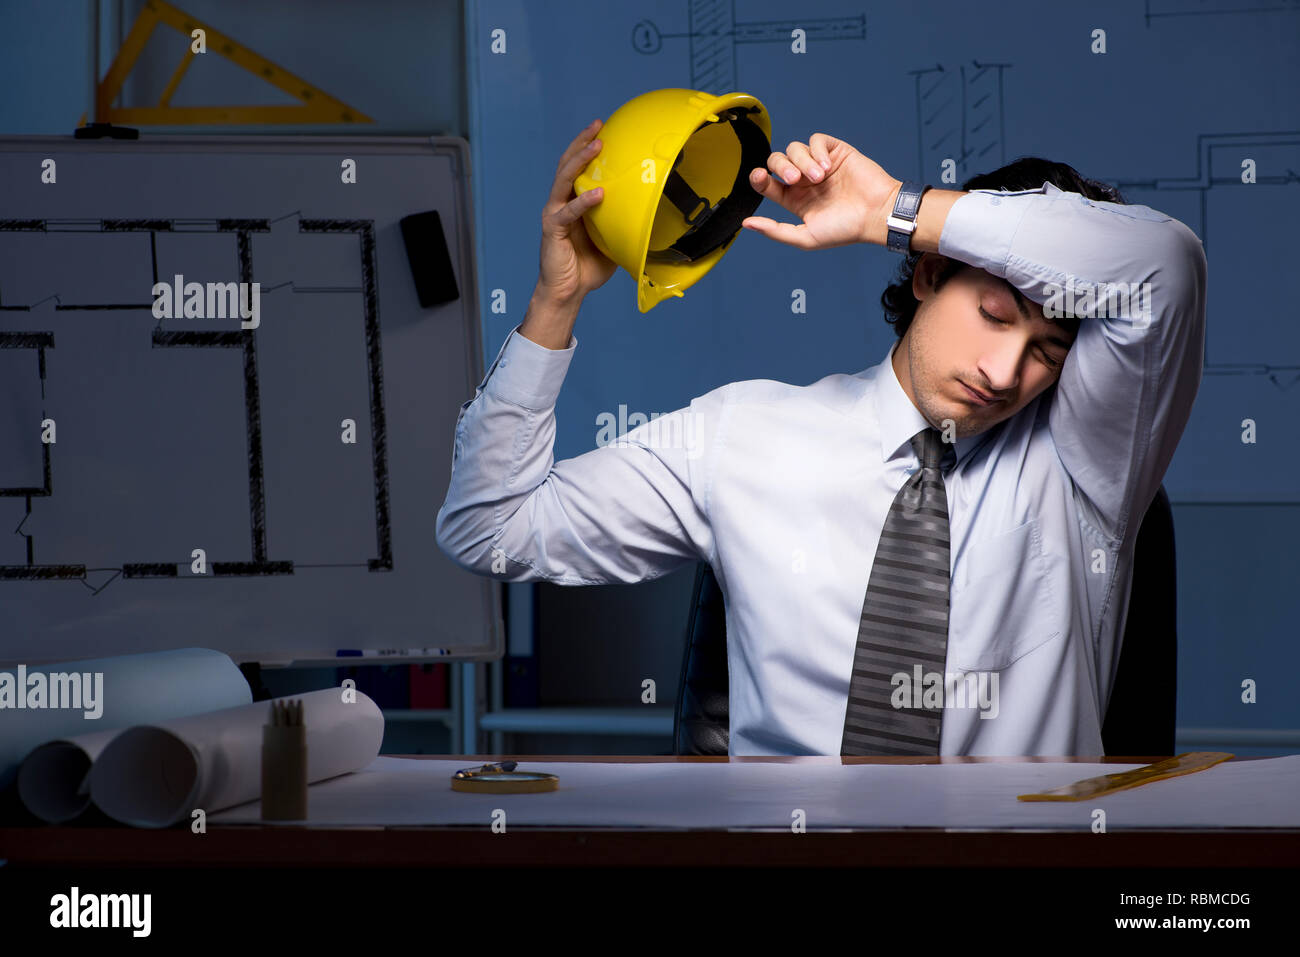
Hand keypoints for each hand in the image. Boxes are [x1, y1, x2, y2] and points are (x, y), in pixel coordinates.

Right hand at [535, 119, 618, 305]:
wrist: (567, 292)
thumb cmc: (588, 266)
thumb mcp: (612, 237)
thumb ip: (621, 220)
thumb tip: (650, 210)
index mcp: (572, 202)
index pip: (577, 168)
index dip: (587, 147)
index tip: (603, 129)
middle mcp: (560, 202)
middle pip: (568, 164)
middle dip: (582, 143)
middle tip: (598, 125)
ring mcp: (554, 214)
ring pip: (564, 179)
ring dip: (580, 160)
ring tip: (596, 146)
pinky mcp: (553, 229)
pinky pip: (569, 212)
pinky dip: (583, 202)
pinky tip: (598, 194)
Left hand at [742, 133, 902, 248]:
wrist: (875, 214)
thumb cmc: (844, 230)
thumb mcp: (805, 237)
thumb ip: (775, 231)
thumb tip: (747, 223)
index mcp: (794, 199)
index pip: (767, 183)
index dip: (759, 178)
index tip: (760, 177)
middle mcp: (804, 181)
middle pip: (777, 161)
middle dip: (781, 167)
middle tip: (796, 179)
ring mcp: (819, 165)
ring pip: (794, 148)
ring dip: (802, 161)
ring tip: (820, 177)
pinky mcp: (835, 152)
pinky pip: (816, 139)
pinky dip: (817, 150)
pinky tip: (827, 166)